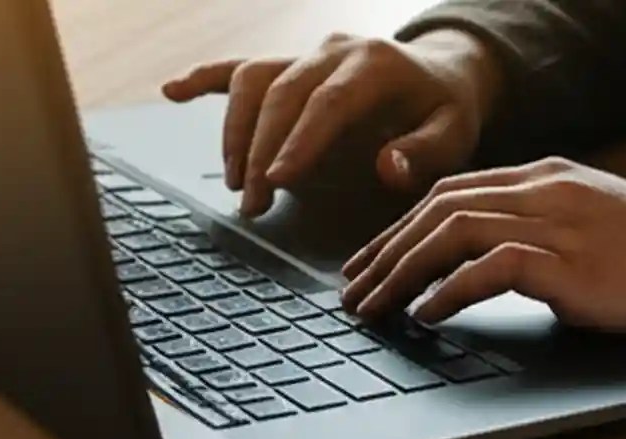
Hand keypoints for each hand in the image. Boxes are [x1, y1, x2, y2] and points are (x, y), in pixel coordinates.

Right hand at [162, 30, 501, 215]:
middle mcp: (334, 50)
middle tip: (252, 202)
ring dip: (235, 132)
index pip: (327, 101)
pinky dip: (204, 78)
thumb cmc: (445, 112)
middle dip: (259, 148)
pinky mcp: (287, 64)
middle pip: (281, 92)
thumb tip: (385, 167)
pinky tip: (172, 92)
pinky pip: (239, 67)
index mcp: (376, 63)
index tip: (276, 179)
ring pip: (253, 80)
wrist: (441, 75)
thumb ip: (424, 153)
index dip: (299, 140)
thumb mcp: (454, 134)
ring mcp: (305, 54)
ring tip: (235, 184)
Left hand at [341, 156, 625, 332]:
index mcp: (546, 177)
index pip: (453, 191)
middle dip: (385, 249)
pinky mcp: (567, 262)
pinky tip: (425, 314)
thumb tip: (491, 264)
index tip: (371, 258)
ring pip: (450, 232)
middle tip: (352, 288)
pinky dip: (447, 291)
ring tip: (372, 307)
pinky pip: (486, 268)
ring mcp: (554, 222)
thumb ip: (542, 233)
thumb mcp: (593, 228)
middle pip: (438, 208)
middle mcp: (543, 190)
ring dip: (400, 272)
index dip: (402, 226)